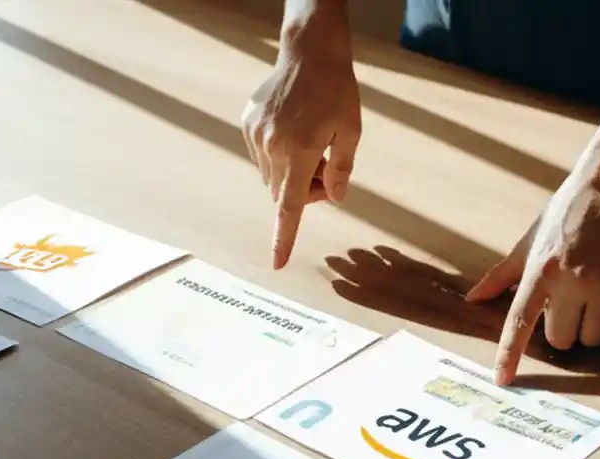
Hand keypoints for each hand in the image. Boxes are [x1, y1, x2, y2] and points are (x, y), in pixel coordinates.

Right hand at [241, 5, 359, 268]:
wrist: (308, 53)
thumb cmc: (337, 91)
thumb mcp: (351, 130)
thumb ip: (342, 168)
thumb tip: (335, 198)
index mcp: (301, 151)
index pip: (290, 206)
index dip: (283, 237)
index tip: (277, 264)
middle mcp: (273, 146)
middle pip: (283, 193)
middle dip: (303, 190)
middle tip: (326, 166)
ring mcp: (256, 134)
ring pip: (271, 176)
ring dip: (289, 172)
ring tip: (310, 143)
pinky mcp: (247, 123)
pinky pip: (261, 155)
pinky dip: (277, 154)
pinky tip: (292, 130)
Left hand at [466, 171, 599, 384]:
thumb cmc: (565, 213)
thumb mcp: (529, 241)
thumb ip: (501, 276)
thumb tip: (472, 299)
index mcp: (539, 270)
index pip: (519, 322)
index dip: (509, 354)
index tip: (503, 381)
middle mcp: (570, 280)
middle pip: (561, 340)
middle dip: (561, 332)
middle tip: (565, 306)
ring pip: (592, 338)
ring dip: (588, 328)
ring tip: (589, 298)